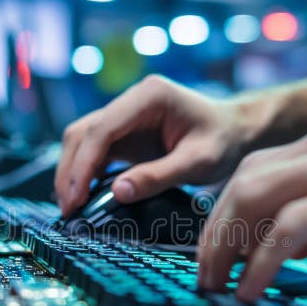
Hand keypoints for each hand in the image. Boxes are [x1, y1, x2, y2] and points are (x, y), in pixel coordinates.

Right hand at [55, 75, 269, 215]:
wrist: (237, 131)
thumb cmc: (224, 141)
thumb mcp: (198, 162)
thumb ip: (158, 177)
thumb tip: (118, 193)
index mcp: (149, 96)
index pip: (102, 128)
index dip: (83, 164)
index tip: (76, 197)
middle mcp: (131, 101)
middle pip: (83, 132)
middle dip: (71, 171)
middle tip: (69, 209)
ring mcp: (126, 116)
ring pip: (83, 141)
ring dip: (73, 172)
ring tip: (73, 207)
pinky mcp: (125, 133)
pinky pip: (96, 151)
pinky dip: (86, 173)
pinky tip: (85, 197)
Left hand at [197, 120, 306, 300]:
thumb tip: (290, 243)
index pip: (259, 168)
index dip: (226, 210)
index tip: (214, 248)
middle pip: (246, 179)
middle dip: (214, 229)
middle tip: (203, 270)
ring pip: (256, 197)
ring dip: (225, 245)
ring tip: (214, 283)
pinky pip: (289, 230)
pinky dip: (260, 263)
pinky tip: (251, 289)